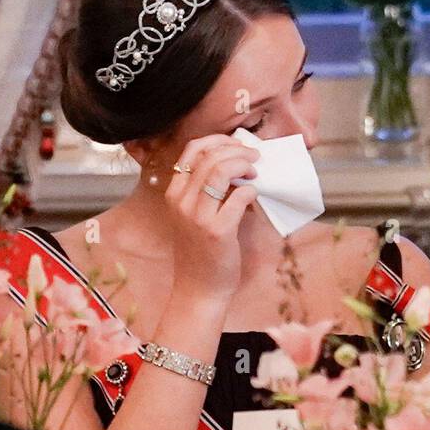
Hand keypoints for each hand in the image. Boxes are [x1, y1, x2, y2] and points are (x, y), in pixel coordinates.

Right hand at [161, 134, 260, 301]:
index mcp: (174, 193)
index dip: (218, 141)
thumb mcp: (196, 214)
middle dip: (237, 150)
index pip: (192, 150)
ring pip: (220, 171)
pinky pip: (238, 197)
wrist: (199, 288)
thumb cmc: (202, 250)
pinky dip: (250, 190)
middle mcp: (181, 201)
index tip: (237, 145)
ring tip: (256, 171)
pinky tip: (254, 195)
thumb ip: (208, 190)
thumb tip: (237, 164)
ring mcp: (196, 216)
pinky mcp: (216, 231)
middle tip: (254, 157)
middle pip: (210, 157)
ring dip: (244, 165)